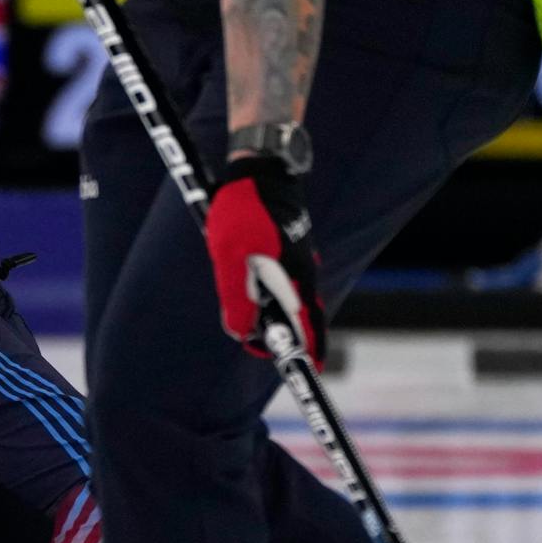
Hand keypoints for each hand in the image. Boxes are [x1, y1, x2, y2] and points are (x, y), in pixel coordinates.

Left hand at [206, 154, 326, 364]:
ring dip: (278, 318)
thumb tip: (241, 332)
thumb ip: (234, 296)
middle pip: (305, 317)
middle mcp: (303, 273)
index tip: (310, 373)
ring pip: (293, 300)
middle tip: (286, 358)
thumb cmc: (243, 211)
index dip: (307, 352)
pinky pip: (286, 283)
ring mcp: (299, 261)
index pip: (305, 326)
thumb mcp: (230, 256)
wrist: (261, 169)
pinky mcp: (290, 251)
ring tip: (260, 331)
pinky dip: (276, 298)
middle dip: (295, 339)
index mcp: (294, 278)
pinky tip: (259, 297)